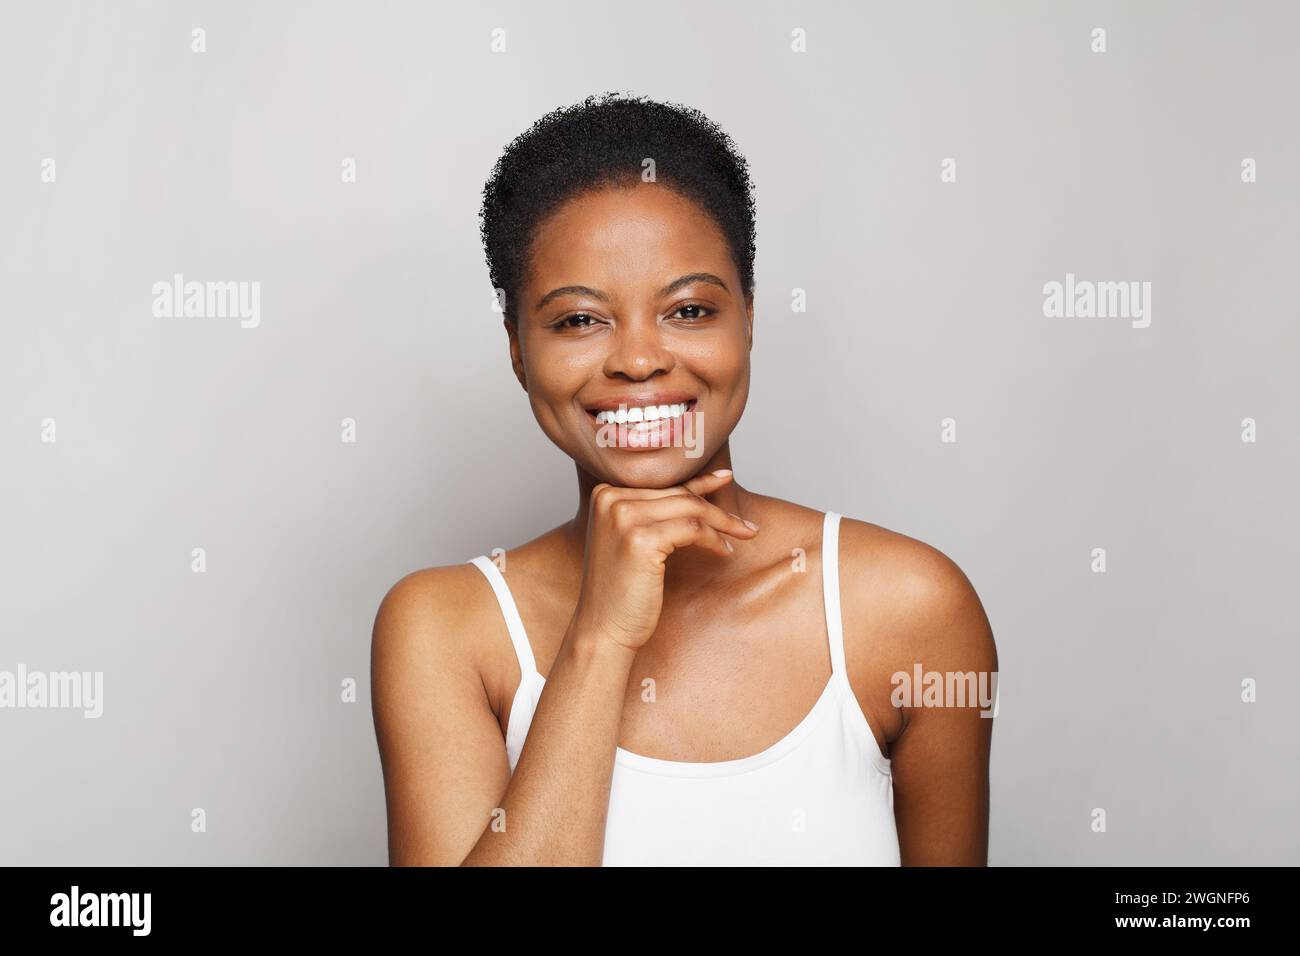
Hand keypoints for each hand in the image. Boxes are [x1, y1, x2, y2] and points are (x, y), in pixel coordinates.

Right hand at [570, 469, 758, 650]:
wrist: (602, 628)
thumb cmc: (620, 590)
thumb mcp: (633, 540)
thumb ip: (654, 513)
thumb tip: (698, 492)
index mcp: (604, 494)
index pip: (663, 484)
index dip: (699, 482)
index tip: (725, 478)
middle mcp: (610, 499)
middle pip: (679, 495)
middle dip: (717, 507)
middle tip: (747, 524)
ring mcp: (624, 517)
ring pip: (690, 508)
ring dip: (723, 523)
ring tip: (744, 535)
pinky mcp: (641, 539)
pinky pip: (692, 529)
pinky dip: (714, 539)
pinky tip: (724, 551)